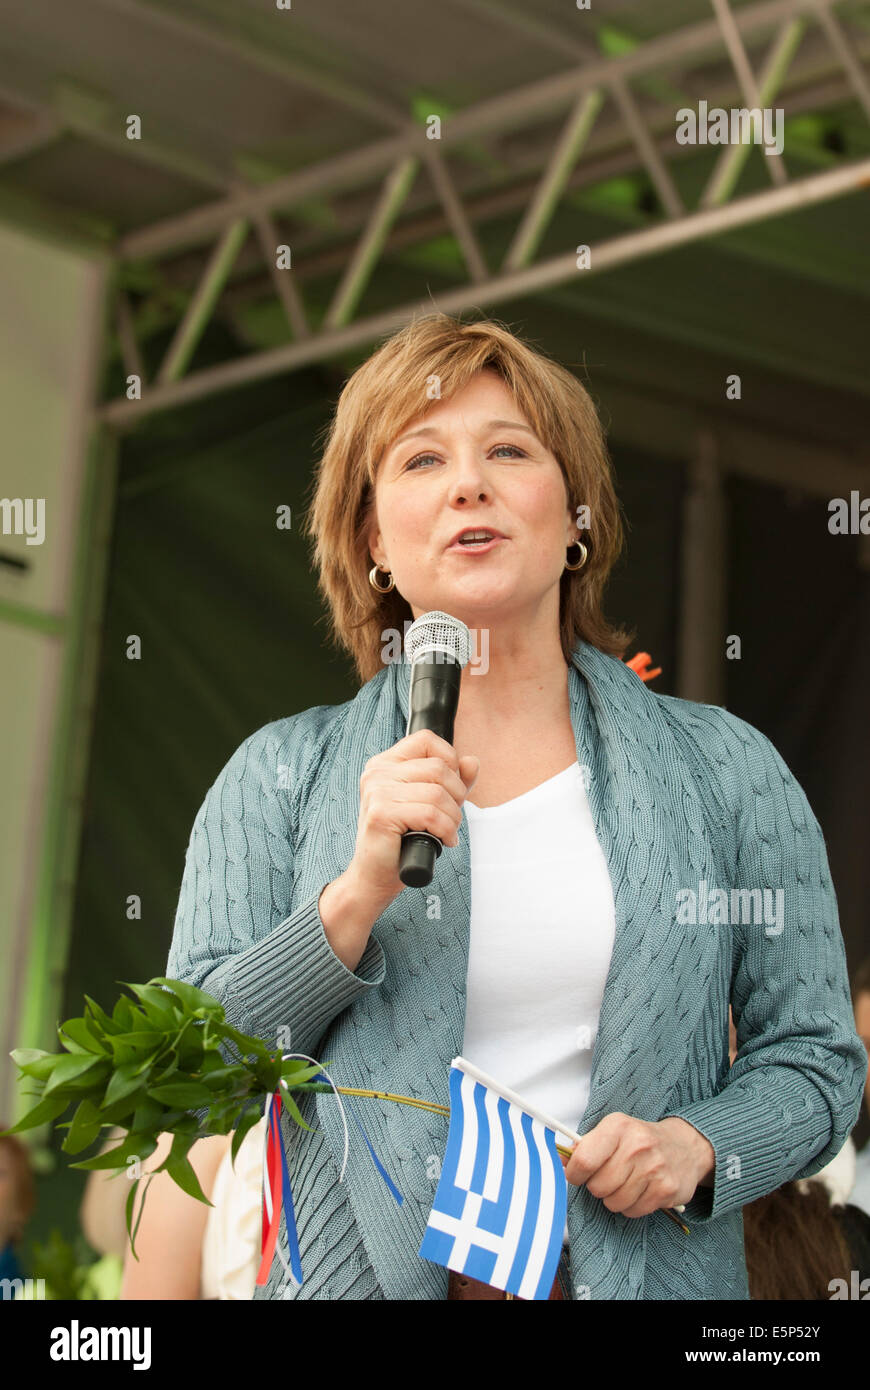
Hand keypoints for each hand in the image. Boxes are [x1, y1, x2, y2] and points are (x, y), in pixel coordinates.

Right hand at [347, 730, 479, 903]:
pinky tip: (442, 841)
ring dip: (453, 818)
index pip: (426, 739)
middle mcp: (377, 772)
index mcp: (385, 763)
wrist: (375, 876)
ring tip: (446, 831)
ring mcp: (376, 791)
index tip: (449, 788)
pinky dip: (446, 830)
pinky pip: (431, 814)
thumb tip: (472, 762)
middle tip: (450, 818)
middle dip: (456, 796)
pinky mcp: (381, 814)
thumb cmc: (401, 840)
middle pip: (438, 768)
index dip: (449, 760)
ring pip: (438, 793)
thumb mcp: (431, 803)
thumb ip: (453, 781)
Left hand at [559, 1113, 714, 1217]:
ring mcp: (654, 1168)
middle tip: (608, 1177)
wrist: (685, 1146)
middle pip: (598, 1186)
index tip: (578, 1175)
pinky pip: (633, 1211)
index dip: (575, 1173)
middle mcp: (637, 1145)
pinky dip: (632, 1206)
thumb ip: (585, 1146)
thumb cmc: (639, 1140)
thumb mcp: (613, 1132)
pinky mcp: (666, 1189)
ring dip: (615, 1198)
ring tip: (626, 1183)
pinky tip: (641, 1190)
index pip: (584, 1159)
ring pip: (614, 1202)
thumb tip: (559, 1161)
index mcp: (617, 1126)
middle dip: (597, 1187)